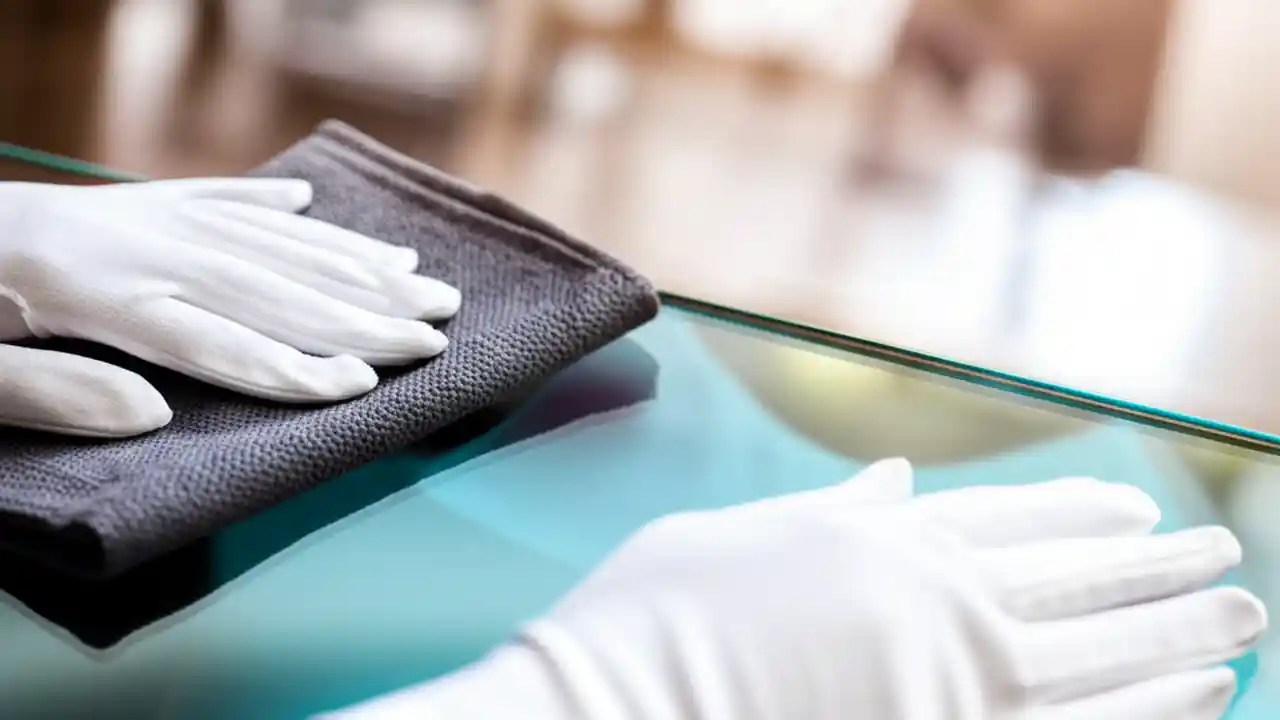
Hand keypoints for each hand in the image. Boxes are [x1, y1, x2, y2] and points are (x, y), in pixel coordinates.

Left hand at [0, 178, 459, 436]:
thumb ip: (46, 394)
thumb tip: (155, 416)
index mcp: (97, 295)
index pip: (221, 343)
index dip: (297, 369)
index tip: (367, 384)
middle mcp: (142, 247)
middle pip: (273, 286)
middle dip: (363, 312)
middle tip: (439, 330)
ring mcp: (145, 216)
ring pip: (269, 239)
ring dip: (350, 261)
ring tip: (419, 279)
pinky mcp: (138, 200)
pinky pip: (224, 199)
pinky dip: (275, 205)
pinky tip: (315, 205)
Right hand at [322, 460, 1265, 719]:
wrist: (617, 699)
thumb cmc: (658, 613)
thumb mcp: (741, 534)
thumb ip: (835, 511)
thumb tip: (898, 479)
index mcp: (880, 537)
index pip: (1007, 519)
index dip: (1079, 516)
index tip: (1139, 514)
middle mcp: (932, 596)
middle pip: (1070, 581)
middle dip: (1156, 573)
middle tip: (1226, 562)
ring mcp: (951, 675)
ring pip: (1096, 651)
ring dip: (1176, 636)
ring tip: (1238, 626)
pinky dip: (1148, 711)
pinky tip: (1200, 699)